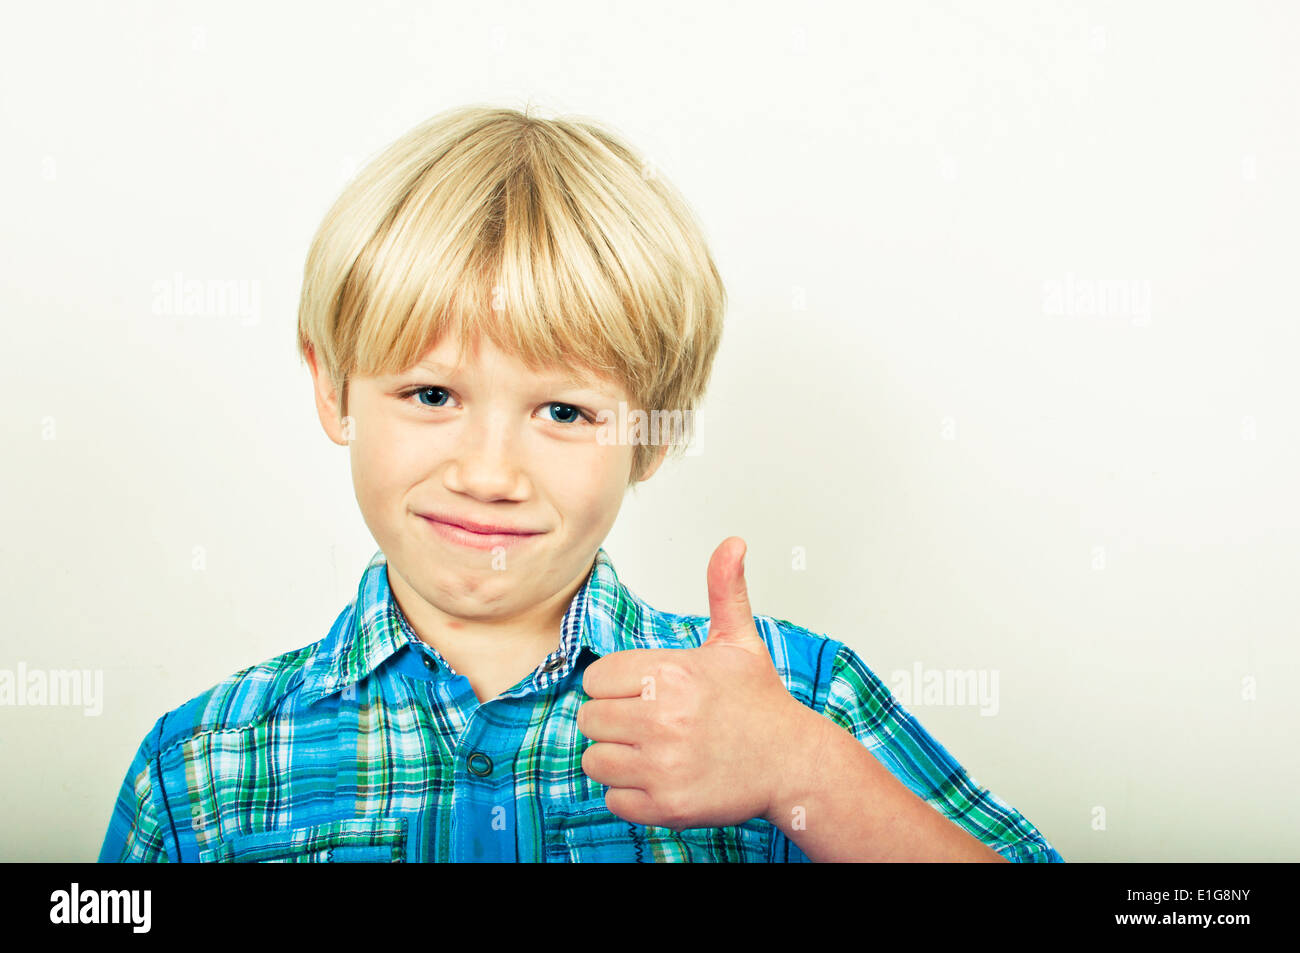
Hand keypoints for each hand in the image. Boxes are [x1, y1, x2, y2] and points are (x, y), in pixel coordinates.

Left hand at [576, 536, 809, 830]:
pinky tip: (659, 777)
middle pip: (589, 719)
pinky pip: (613, 800)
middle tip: (648, 722)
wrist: (793, 762)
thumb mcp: (740, 641)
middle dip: (613, 720)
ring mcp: (664, 765)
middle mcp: (663, 719)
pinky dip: (629, 793)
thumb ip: (725, 590)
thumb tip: (732, 542)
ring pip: (594, 760)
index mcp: (671, 674)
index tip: (643, 691)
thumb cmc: (760, 704)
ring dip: (616, 757)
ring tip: (651, 750)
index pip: (595, 679)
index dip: (615, 685)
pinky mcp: (666, 805)